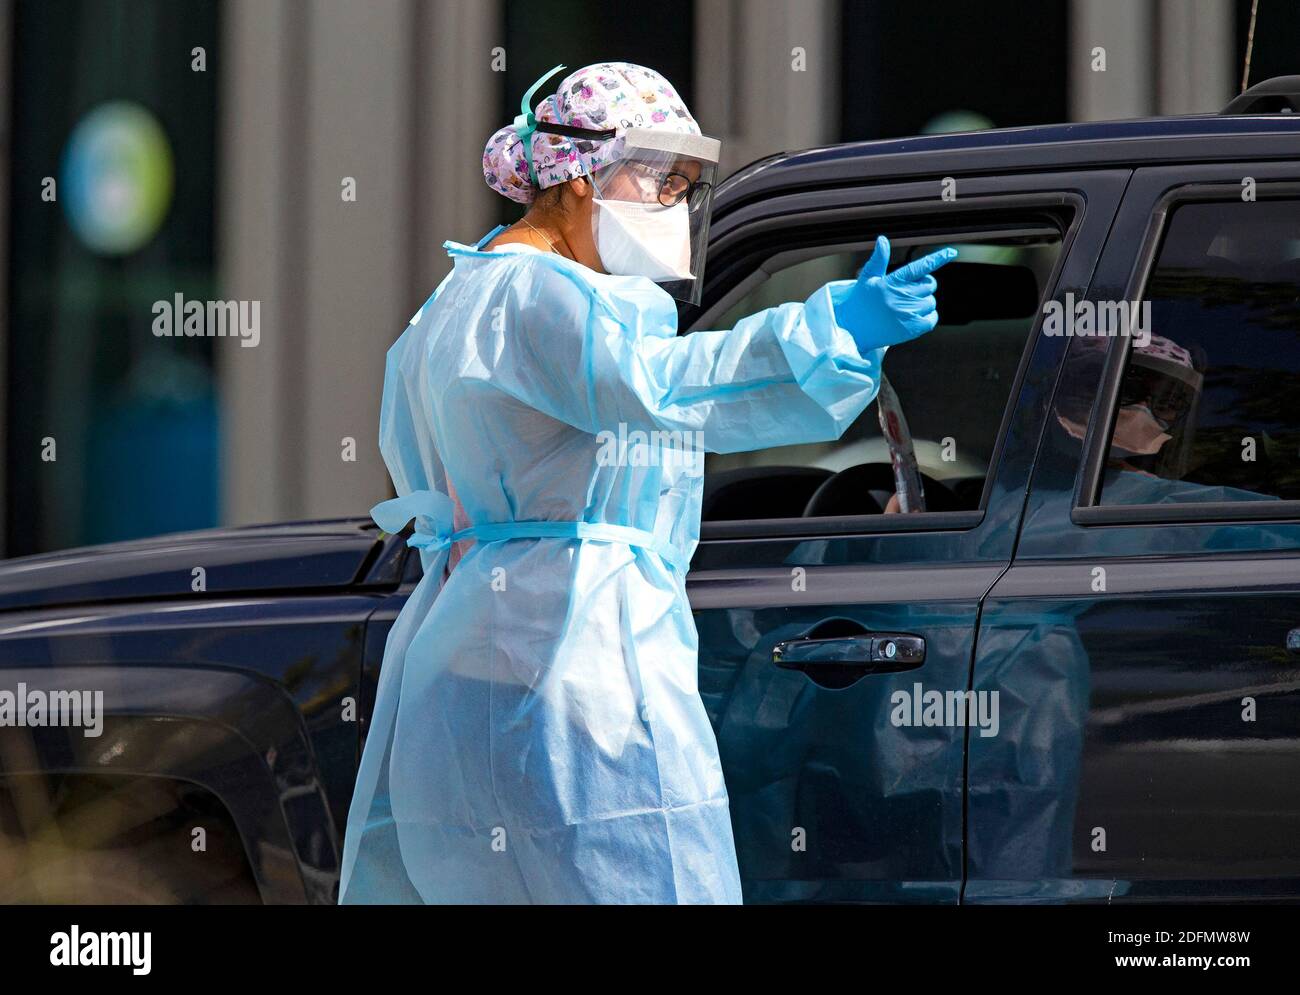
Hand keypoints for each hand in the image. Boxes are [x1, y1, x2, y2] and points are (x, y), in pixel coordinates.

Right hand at [836, 236, 957, 348]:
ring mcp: (908, 313)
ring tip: (905, 307)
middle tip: (906, 293)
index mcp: (892, 281)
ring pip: (931, 302)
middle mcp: (901, 297)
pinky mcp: (911, 329)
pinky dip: (928, 317)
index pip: (919, 267)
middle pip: (930, 285)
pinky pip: (932, 318)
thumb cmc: (861, 302)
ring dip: (923, 303)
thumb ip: (879, 259)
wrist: (853, 331)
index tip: (952, 252)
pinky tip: (913, 317)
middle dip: (923, 286)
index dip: (937, 258)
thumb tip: (882, 239)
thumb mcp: (867, 278)